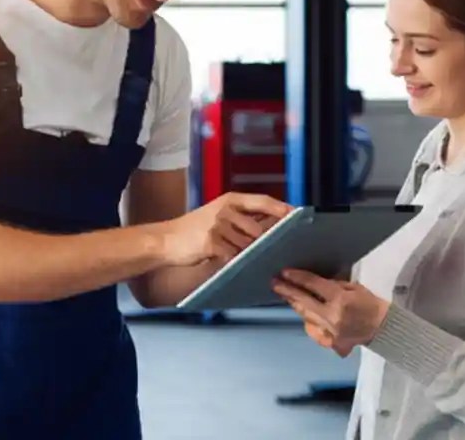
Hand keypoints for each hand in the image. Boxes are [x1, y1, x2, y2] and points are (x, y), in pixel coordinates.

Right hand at [161, 192, 290, 265]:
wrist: (166, 240)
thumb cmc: (194, 230)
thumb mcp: (218, 216)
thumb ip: (242, 218)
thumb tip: (272, 223)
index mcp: (229, 200)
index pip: (263, 201)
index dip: (282, 208)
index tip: (298, 215)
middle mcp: (225, 209)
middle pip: (257, 229)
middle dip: (263, 243)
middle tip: (274, 252)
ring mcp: (217, 225)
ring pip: (245, 246)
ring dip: (246, 256)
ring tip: (242, 260)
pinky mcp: (210, 242)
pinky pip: (231, 256)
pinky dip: (232, 262)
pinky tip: (227, 263)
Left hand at [272, 269, 389, 356]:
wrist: (383, 328)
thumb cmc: (370, 304)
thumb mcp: (354, 287)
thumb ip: (332, 285)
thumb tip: (313, 283)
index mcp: (340, 300)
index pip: (313, 285)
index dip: (297, 278)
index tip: (284, 272)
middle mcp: (332, 316)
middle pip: (304, 302)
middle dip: (288, 291)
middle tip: (275, 283)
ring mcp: (330, 331)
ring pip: (306, 316)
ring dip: (294, 304)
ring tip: (284, 294)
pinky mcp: (331, 342)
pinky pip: (313, 330)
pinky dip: (308, 321)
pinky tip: (303, 314)